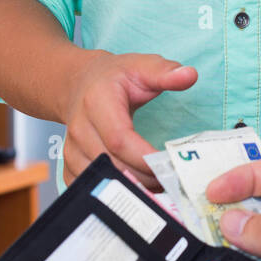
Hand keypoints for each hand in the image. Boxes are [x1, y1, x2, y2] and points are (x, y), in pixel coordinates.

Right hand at [62, 52, 196, 187]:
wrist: (79, 84)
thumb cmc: (114, 77)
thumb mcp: (140, 66)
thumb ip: (165, 72)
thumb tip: (189, 75)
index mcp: (97, 102)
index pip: (119, 138)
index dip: (144, 157)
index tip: (169, 165)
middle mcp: (79, 128)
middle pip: (112, 163)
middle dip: (144, 177)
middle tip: (172, 180)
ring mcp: (71, 149)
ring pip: (102, 179)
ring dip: (133, 188)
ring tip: (160, 186)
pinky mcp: (70, 164)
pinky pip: (91, 187)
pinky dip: (115, 194)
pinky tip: (139, 191)